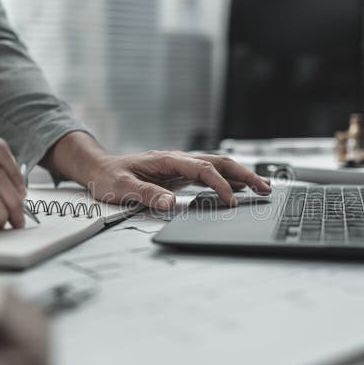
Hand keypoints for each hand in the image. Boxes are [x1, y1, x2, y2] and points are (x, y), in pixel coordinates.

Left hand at [42, 132, 270, 208]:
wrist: (98, 168)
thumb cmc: (108, 177)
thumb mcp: (122, 188)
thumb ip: (146, 195)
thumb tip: (169, 204)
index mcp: (167, 159)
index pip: (203, 169)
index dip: (220, 184)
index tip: (231, 202)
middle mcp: (177, 160)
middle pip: (219, 162)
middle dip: (244, 175)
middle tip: (265, 188)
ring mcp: (180, 167)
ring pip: (217, 167)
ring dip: (240, 177)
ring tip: (262, 189)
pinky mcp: (180, 175)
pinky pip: (209, 175)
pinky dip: (227, 181)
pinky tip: (239, 190)